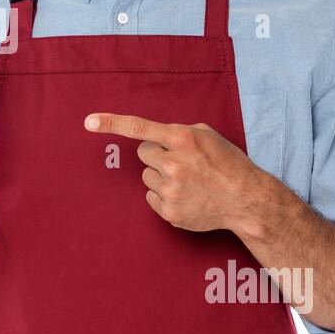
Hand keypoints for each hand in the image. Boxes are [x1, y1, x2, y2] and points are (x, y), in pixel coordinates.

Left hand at [83, 112, 264, 232]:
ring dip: (161, 176)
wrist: (246, 200)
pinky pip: (151, 197)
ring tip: (188, 180)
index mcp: (183, 139)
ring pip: (147, 176)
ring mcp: (171, 190)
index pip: (139, 128)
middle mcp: (174, 164)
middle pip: (143, 153)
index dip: (111, 123)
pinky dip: (164, 195)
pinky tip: (186, 195)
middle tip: (182, 162)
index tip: (89, 122)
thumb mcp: (207, 135)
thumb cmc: (227, 163)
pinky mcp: (170, 211)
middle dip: (158, 155)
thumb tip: (155, 137)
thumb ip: (178, 132)